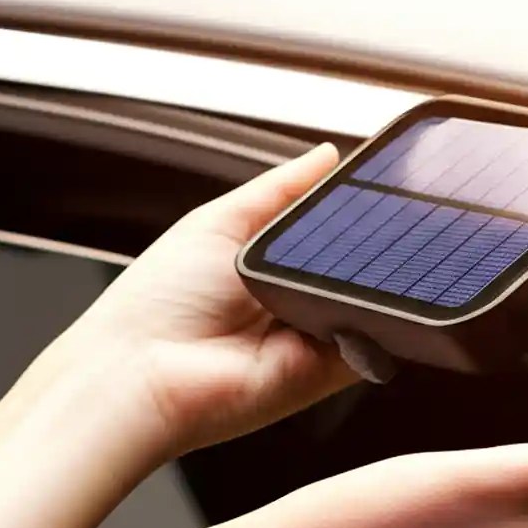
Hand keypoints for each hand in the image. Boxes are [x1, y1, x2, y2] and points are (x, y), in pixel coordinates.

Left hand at [76, 142, 357, 453]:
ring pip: (372, 297)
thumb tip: (329, 154)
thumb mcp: (219, 222)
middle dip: (370, 240)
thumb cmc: (159, 302)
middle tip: (385, 215)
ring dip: (374, 277)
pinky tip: (364, 296)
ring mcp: (317, 337)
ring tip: (366, 255)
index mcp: (270, 264)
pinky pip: (373, 339)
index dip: (356, 209)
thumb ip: (279, 189)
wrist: (142, 372)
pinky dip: (377, 318)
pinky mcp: (330, 371)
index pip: (332, 231)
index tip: (382, 182)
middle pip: (357, 263)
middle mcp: (297, 301)